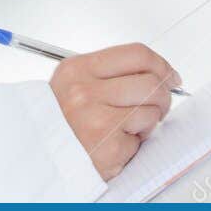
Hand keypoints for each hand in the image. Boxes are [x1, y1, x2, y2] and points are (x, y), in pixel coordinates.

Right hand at [48, 43, 181, 180]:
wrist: (40, 155)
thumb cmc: (60, 121)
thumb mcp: (73, 84)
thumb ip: (109, 74)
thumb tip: (154, 72)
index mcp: (78, 69)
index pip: (136, 54)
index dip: (161, 64)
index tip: (170, 75)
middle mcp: (85, 91)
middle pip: (151, 81)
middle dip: (163, 96)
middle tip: (159, 106)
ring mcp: (97, 119)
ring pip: (151, 109)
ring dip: (149, 120)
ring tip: (132, 127)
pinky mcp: (109, 146)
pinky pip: (142, 138)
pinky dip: (136, 142)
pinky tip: (118, 143)